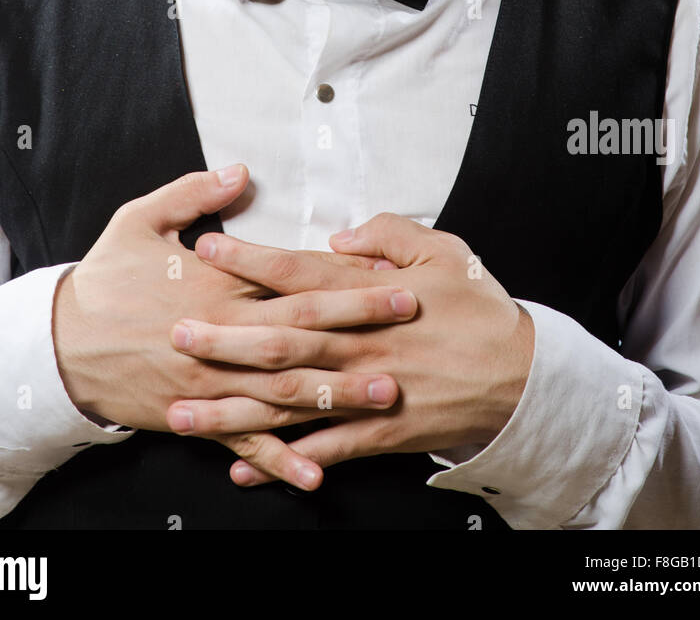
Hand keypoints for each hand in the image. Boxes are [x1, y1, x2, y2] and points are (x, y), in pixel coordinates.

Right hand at [51, 166, 407, 488]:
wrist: (58, 345)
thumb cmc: (104, 279)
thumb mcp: (140, 220)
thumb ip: (194, 195)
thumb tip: (240, 174)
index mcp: (214, 284)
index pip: (291, 276)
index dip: (340, 273)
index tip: (384, 267)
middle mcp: (221, 335)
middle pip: (302, 328)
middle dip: (360, 323)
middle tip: (409, 317)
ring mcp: (211, 382)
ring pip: (285, 390)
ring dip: (340, 392)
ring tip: (389, 391)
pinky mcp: (196, 416)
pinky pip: (244, 441)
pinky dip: (280, 459)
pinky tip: (317, 472)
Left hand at [176, 214, 533, 486]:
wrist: (525, 376)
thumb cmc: (480, 308)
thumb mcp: (443, 250)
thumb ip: (389, 234)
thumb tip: (341, 232)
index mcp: (370, 295)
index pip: (299, 272)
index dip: (250, 261)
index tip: (207, 250)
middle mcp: (360, 343)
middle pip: (281, 339)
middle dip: (223, 338)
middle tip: (174, 334)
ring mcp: (368, 391)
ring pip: (290, 400)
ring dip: (235, 407)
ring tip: (186, 411)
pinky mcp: (381, 431)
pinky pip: (323, 449)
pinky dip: (282, 462)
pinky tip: (242, 467)